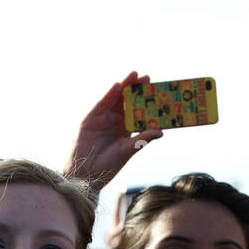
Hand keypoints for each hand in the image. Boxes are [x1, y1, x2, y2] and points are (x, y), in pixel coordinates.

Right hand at [63, 71, 162, 190]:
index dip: (145, 100)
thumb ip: (142, 139)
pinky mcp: (91, 118)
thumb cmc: (108, 165)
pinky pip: (101, 104)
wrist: (87, 173)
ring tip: (134, 75)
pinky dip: (109, 94)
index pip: (137, 110)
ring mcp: (103, 118)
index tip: (157, 91)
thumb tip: (161, 131)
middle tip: (147, 78)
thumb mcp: (128, 150)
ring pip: (115, 98)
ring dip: (124, 86)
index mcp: (126, 128)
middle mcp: (115, 120)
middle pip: (127, 100)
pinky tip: (117, 86)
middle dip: (136, 88)